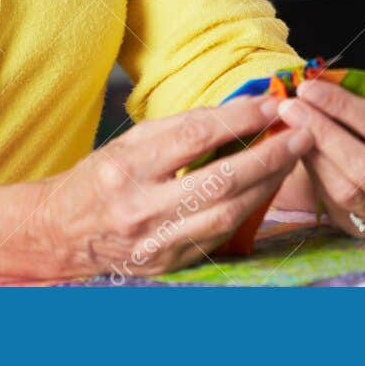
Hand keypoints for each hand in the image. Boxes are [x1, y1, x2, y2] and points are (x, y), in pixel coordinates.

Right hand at [28, 96, 311, 279]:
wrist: (64, 232)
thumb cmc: (101, 177)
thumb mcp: (133, 140)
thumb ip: (185, 126)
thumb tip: (241, 109)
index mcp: (128, 168)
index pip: (194, 137)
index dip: (239, 119)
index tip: (270, 104)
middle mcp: (141, 207)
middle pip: (220, 180)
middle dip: (268, 155)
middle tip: (300, 133)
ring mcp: (157, 241)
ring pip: (228, 212)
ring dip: (267, 183)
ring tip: (291, 158)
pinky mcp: (169, 262)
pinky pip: (220, 233)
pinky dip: (249, 208)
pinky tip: (266, 187)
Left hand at [277, 80, 364, 237]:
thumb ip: (362, 100)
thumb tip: (320, 81)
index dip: (343, 107)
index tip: (309, 88)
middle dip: (324, 131)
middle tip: (291, 106)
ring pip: (348, 189)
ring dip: (314, 153)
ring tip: (290, 125)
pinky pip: (335, 203)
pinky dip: (315, 173)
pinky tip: (298, 149)